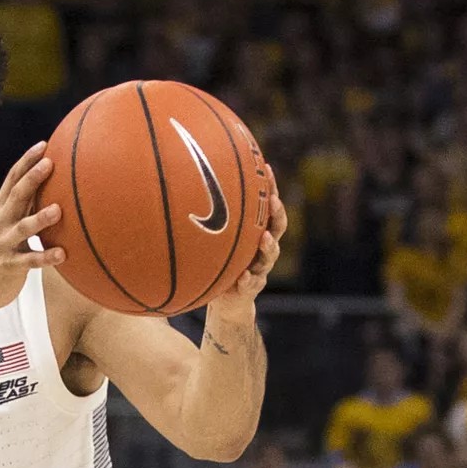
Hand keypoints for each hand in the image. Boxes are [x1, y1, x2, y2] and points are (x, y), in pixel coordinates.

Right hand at [0, 143, 61, 323]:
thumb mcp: (6, 225)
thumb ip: (24, 207)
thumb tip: (53, 187)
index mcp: (0, 209)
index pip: (12, 179)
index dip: (27, 161)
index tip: (44, 145)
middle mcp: (0, 223)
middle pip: (16, 196)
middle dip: (32, 179)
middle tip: (50, 164)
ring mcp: (3, 244)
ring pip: (22, 228)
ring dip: (39, 219)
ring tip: (57, 210)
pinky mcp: (8, 266)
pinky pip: (29, 261)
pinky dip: (45, 257)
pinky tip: (62, 254)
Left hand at [206, 171, 286, 320]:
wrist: (227, 298)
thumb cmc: (220, 260)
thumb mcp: (217, 237)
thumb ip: (211, 217)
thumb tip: (187, 182)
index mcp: (257, 231)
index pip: (269, 206)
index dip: (271, 188)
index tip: (268, 169)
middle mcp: (263, 247)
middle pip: (278, 227)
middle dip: (277, 213)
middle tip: (273, 201)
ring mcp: (261, 268)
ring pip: (270, 256)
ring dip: (269, 246)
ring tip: (264, 238)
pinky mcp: (252, 287)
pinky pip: (253, 283)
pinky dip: (249, 279)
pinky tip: (244, 275)